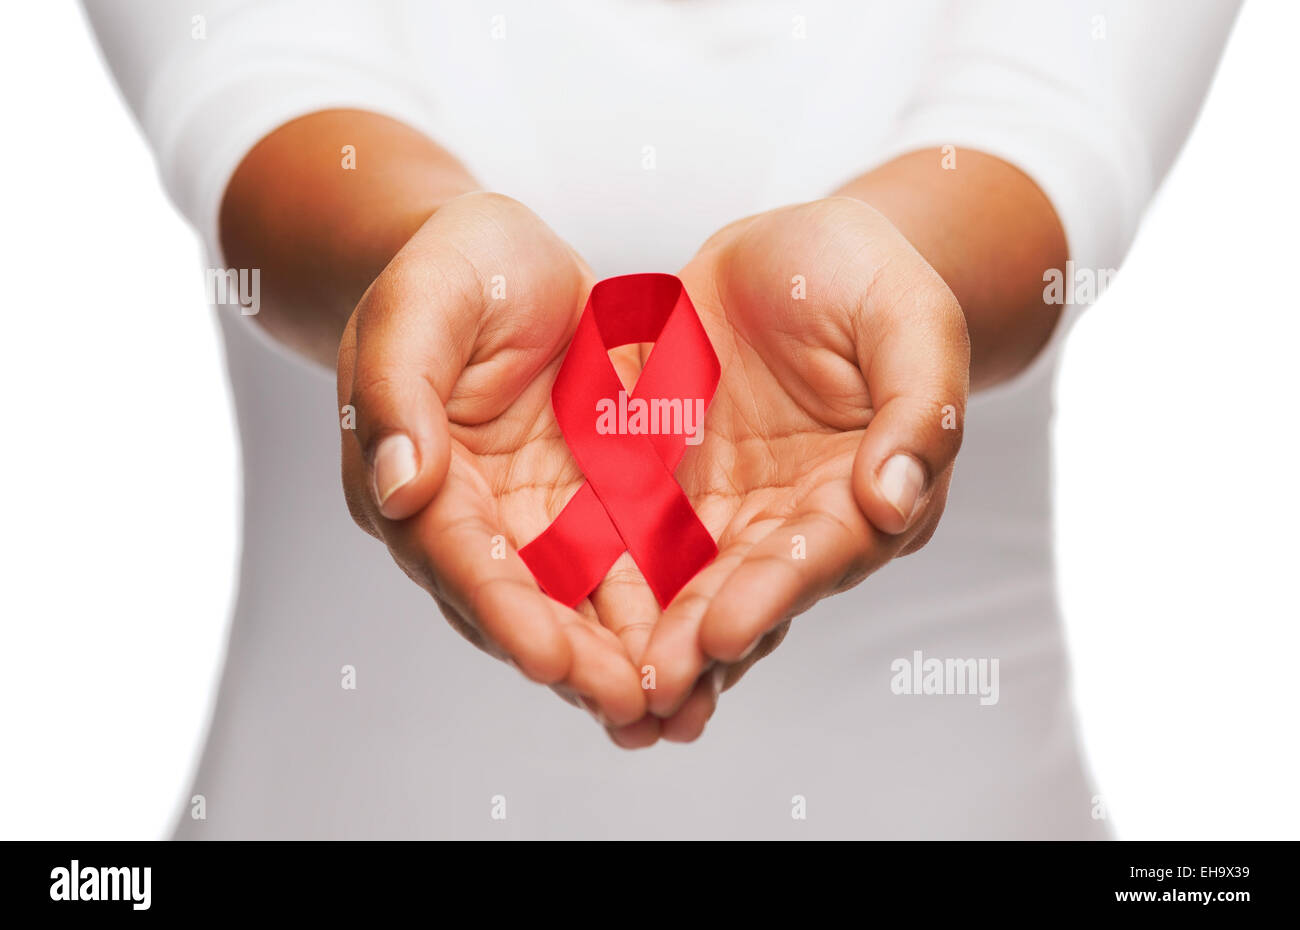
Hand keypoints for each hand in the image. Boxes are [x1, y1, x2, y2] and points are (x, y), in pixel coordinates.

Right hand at [335, 192, 647, 726]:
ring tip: (677, 706)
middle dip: (573, 660)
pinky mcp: (596, 507)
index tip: (546, 657)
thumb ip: (398, 390)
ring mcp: (538, 519)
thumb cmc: (452, 268)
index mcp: (417, 479)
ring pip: (579, 604)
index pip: (456, 556)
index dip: (500, 609)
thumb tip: (398, 486)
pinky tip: (708, 650)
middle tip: (631, 706)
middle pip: (521, 603)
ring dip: (622, 657)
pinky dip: (662, 612)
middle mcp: (475, 518)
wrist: (507, 260)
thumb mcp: (421, 303)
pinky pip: (631, 568)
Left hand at [626, 198, 970, 743]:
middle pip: (748, 588)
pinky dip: (607, 585)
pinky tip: (564, 623)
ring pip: (686, 584)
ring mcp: (729, 508)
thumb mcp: (908, 317)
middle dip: (700, 641)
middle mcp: (796, 518)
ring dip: (650, 638)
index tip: (725, 630)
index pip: (821, 551)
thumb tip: (895, 501)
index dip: (775, 592)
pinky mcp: (669, 485)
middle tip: (649, 688)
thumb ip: (916, 406)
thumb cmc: (865, 273)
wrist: (791, 249)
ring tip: (606, 691)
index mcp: (866, 490)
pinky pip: (632, 538)